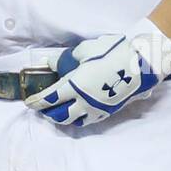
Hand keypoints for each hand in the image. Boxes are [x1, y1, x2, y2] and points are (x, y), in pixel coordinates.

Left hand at [25, 18, 170, 127]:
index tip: (28, 103)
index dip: (36, 102)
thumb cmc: (112, 52)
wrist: (142, 62)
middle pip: (60, 115)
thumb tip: (51, 63)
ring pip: (75, 121)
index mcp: (75, 86)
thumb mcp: (85, 50)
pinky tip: (77, 114)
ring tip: (57, 113)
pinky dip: (79, 119)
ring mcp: (98, 108)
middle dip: (47, 113)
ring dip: (62, 118)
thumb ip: (65, 59)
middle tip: (41, 108)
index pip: (50, 98)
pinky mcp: (109, 111)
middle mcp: (84, 101)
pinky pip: (90, 120)